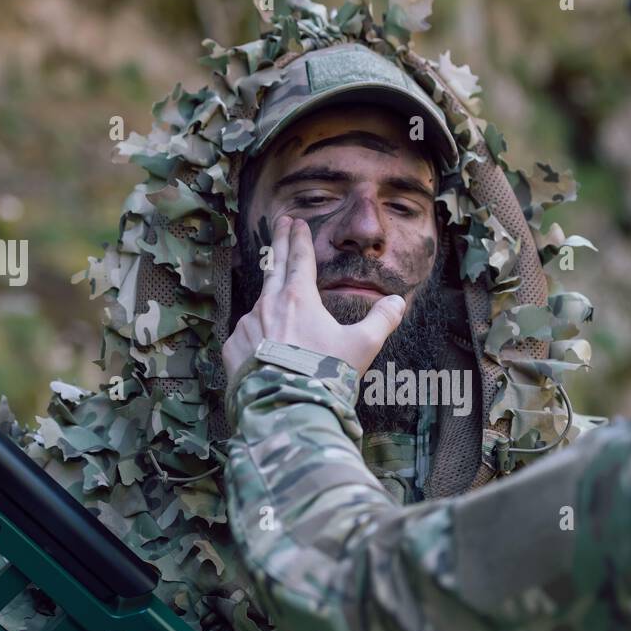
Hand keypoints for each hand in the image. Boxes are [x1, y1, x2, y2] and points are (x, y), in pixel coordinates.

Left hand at [222, 215, 406, 379]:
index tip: (296, 222)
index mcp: (299, 298)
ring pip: (260, 304)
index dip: (299, 238)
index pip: (299, 258)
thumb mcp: (362, 347)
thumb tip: (397, 302)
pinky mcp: (234, 349)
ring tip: (276, 298)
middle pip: (273, 266)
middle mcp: (268, 306)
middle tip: (279, 223)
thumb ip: (381, 321)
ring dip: (269, 297)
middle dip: (278, 242)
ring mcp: (247, 326)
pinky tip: (264, 344)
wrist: (286, 408)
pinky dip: (256, 333)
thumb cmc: (324, 375)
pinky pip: (246, 334)